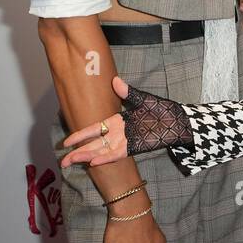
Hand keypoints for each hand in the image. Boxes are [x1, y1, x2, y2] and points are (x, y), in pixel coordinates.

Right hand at [61, 76, 192, 167]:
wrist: (180, 121)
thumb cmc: (163, 110)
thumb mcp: (145, 100)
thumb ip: (129, 93)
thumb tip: (115, 80)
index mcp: (118, 121)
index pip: (95, 129)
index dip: (81, 135)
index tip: (67, 142)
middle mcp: (119, 133)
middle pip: (95, 143)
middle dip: (79, 151)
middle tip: (62, 160)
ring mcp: (127, 141)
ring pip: (103, 151)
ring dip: (88, 156)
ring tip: (72, 162)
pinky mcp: (136, 147)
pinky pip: (118, 154)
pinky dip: (107, 157)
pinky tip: (94, 162)